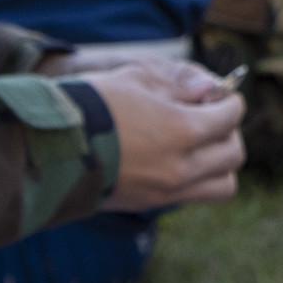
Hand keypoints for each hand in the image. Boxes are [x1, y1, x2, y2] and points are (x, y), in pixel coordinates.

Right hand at [85, 58, 245, 210]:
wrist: (48, 146)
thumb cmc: (91, 104)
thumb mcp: (137, 79)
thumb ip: (180, 86)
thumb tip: (210, 90)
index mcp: (183, 130)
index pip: (231, 117)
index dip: (229, 102)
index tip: (220, 96)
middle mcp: (182, 166)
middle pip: (234, 154)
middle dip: (229, 133)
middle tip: (211, 120)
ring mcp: (167, 190)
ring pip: (223, 185)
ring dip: (220, 164)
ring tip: (201, 146)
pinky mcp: (150, 203)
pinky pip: (194, 196)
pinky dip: (197, 180)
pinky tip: (175, 160)